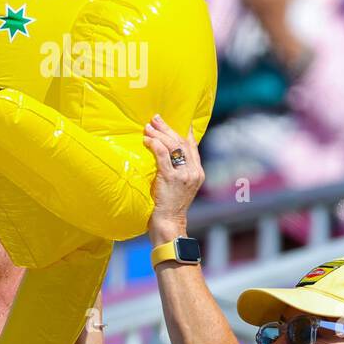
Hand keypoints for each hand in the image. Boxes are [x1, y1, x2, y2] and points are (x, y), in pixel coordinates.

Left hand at [144, 115, 203, 243]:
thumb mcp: (176, 187)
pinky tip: (146, 141)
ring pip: (173, 146)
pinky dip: (154, 145)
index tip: (175, 120)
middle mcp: (194, 172)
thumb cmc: (168, 208)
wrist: (169, 225)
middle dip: (167, 128)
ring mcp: (184, 175)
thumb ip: (175, 172)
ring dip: (158, 134)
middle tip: (155, 119)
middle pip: (181, 142)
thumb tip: (162, 155)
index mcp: (197, 173)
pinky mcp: (172, 178)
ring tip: (147, 128)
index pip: (192, 146)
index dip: (184, 131)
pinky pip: (163, 155)